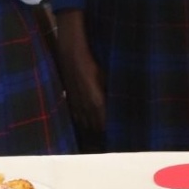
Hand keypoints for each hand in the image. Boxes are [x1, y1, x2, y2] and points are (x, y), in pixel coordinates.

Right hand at [54, 10, 106, 133]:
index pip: (105, 123)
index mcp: (96, 102)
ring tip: (100, 130)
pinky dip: (82, 120)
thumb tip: (119, 100)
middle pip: (95, 126)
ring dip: (92, 126)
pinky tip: (86, 121)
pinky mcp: (69, 100)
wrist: (71, 56)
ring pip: (84, 123)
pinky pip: (76, 116)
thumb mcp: (105, 77)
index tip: (118, 131)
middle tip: (112, 132)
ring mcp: (76, 104)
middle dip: (102, 130)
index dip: (111, 129)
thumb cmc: (91, 64)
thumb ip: (110, 91)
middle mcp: (85, 107)